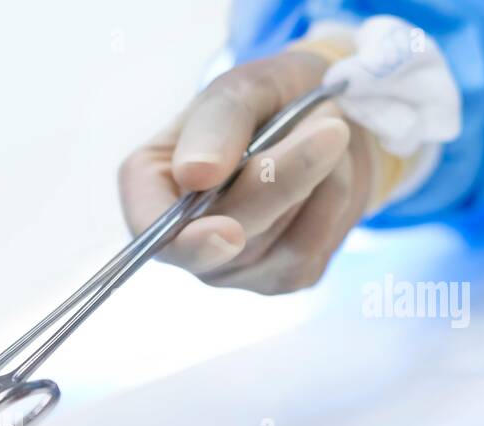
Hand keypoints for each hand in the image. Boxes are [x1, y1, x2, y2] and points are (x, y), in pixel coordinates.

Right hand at [118, 50, 376, 294]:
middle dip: (280, 184)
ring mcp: (230, 268)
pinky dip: (333, 202)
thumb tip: (194, 173)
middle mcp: (183, 238)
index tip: (228, 231)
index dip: (185, 239)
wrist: (330, 117)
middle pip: (224, 242)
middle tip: (330, 130)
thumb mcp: (241, 89)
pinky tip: (332, 174)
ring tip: (327, 134)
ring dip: (317, 183)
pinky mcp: (279, 278)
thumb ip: (216, 124)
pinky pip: (310, 251)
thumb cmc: (268, 100)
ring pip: (275, 249)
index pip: (149, 228)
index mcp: (153, 186)